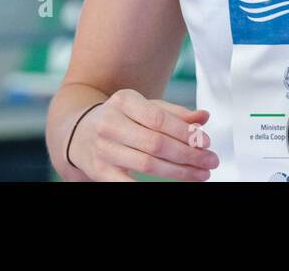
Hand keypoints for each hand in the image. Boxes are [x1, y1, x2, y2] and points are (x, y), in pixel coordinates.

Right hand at [70, 89, 217, 180]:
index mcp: (124, 101)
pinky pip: (128, 184)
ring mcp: (103, 149)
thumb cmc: (122, 118)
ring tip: (200, 174)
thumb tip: (204, 117)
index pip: (159, 118)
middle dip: (188, 155)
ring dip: (179, 172)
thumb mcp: (145, 107)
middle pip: (155, 143)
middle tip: (210, 161)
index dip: (185, 132)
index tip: (206, 142)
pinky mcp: (99, 171)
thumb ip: (175, 113)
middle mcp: (110, 123)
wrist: (79, 133)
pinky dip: (150, 187)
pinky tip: (174, 184)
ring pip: (147, 164)